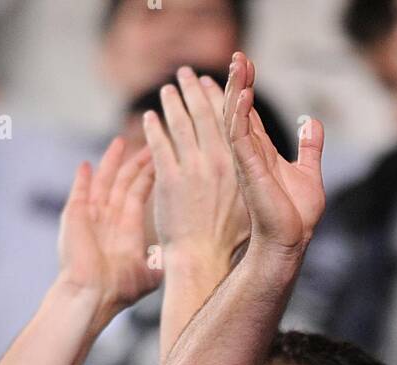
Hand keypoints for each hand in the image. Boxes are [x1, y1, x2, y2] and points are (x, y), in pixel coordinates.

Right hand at [57, 138, 160, 326]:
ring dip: (112, 162)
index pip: (140, 193)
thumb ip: (162, 260)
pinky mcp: (74, 216)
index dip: (150, 176)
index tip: (162, 158)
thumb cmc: (120, 290)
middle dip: (136, 162)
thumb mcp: (150, 274)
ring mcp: (91, 216)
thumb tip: (180, 256)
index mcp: (128, 228)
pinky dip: (82, 179)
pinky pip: (79, 192)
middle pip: (124, 182)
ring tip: (121, 141)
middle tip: (151, 140)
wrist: (92, 295)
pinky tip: (87, 165)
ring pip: (104, 182)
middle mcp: (110, 219)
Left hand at [145, 68, 249, 269]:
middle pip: (203, 114)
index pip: (227, 119)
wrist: (204, 260)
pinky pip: (159, 145)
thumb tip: (248, 158)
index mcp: (238, 164)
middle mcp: (217, 162)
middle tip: (185, 73)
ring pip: (179, 125)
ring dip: (172, 102)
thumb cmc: (228, 238)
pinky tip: (149, 118)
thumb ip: (244, 175)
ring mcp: (192, 170)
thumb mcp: (246, 202)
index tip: (209, 82)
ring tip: (166, 89)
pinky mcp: (169, 181)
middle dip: (193, 89)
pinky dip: (153, 129)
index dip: (217, 96)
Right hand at [224, 51, 325, 266]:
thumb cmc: (297, 217)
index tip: (246, 63)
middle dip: (237, 80)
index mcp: (261, 153)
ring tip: (239, 63)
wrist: (291, 241)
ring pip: (235, 117)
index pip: (249, 113)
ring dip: (236, 89)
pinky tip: (245, 93)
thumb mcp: (309, 173)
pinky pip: (239, 135)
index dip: (246, 86)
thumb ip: (309, 148)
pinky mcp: (247, 169)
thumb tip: (311, 123)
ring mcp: (246, 161)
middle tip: (238, 55)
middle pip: (238, 109)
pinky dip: (241, 113)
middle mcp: (250, 154)